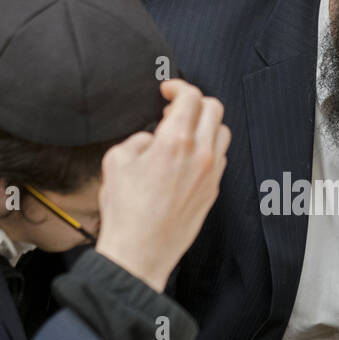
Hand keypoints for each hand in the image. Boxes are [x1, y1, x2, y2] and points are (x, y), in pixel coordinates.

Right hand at [94, 79, 229, 290]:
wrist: (140, 253)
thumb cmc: (126, 212)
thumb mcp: (116, 162)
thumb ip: (137, 140)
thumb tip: (151, 139)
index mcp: (175, 142)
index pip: (191, 97)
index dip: (178, 87)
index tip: (168, 90)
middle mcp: (200, 155)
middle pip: (214, 109)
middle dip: (195, 102)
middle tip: (174, 110)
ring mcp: (211, 175)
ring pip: (222, 133)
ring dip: (205, 125)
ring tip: (183, 134)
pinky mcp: (213, 192)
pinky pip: (221, 159)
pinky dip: (209, 149)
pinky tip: (189, 158)